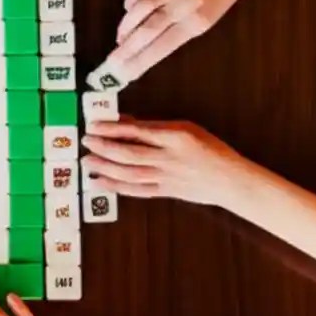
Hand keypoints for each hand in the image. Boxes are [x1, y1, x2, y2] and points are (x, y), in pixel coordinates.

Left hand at [80, 119, 257, 206]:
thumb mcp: (187, 128)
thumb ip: (155, 127)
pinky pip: (135, 190)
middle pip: (130, 153)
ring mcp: (166, 178)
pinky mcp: (164, 192)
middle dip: (104, 148)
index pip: (138, 131)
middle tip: (86, 142)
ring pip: (129, 173)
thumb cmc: (209, 148)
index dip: (113, 129)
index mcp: (176, 137)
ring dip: (105, 167)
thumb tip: (124, 123)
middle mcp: (169, 158)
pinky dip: (115, 186)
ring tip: (87, 160)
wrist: (230, 180)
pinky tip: (99, 181)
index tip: (94, 125)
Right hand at [106, 0, 263, 80]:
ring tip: (121, 39)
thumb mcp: (203, 23)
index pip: (161, 47)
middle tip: (112, 62)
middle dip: (126, 49)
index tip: (124, 73)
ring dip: (126, 27)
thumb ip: (175, 34)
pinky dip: (130, 0)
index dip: (140, 61)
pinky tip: (129, 10)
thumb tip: (146, 51)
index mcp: (195, 22)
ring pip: (139, 9)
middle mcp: (182, 3)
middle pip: (147, 30)